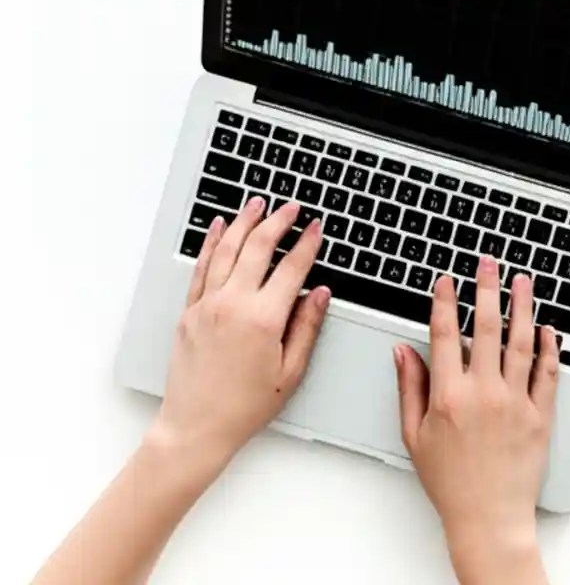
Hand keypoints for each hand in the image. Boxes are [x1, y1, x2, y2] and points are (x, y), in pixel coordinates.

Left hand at [153, 196, 330, 463]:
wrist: (196, 426)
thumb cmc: (244, 407)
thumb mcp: (291, 371)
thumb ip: (306, 327)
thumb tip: (319, 294)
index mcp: (264, 319)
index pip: (291, 268)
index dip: (307, 243)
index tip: (316, 228)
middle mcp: (233, 305)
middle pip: (257, 248)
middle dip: (277, 222)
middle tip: (290, 207)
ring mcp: (207, 305)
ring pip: (226, 249)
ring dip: (244, 222)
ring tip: (257, 204)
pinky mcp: (189, 312)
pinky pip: (201, 267)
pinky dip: (210, 242)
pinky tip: (218, 228)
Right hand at [395, 256, 558, 581]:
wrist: (488, 516)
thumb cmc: (449, 481)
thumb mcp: (414, 435)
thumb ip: (409, 388)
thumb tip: (403, 351)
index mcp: (449, 396)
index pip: (445, 334)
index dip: (445, 301)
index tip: (446, 280)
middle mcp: (484, 393)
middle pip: (487, 328)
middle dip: (487, 289)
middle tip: (489, 264)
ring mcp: (516, 402)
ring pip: (521, 343)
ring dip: (522, 307)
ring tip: (522, 281)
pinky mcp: (541, 416)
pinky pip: (547, 373)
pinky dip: (548, 347)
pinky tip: (546, 328)